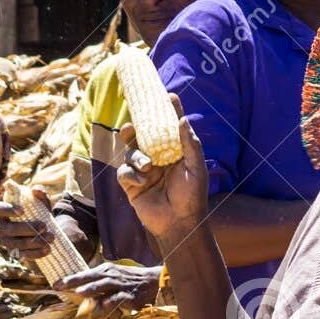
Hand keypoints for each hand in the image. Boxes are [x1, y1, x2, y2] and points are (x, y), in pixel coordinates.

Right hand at [0, 188, 67, 258]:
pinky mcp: (14, 253)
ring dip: (34, 242)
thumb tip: (36, 190)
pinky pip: (23, 255)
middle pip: (8, 230)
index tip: (22, 211)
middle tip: (44, 226)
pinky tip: (48, 249)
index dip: (8, 210)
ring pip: (16, 244)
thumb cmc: (38, 211)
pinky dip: (36, 253)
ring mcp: (6, 242)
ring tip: (51, 237)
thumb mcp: (41, 201)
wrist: (45, 229)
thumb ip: (40, 194)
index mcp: (3, 211)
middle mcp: (0, 227)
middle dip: (27, 229)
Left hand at [56, 262, 161, 305]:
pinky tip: (104, 305)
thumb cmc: (130, 280)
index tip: (55, 284)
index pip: (85, 273)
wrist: (153, 281)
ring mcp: (121, 285)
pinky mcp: (130, 295)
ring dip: (92, 288)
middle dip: (75, 282)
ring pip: (104, 285)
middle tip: (60, 286)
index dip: (70, 278)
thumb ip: (98, 283)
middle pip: (91, 277)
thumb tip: (79, 291)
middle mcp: (112, 275)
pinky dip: (112, 301)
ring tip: (79, 292)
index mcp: (106, 270)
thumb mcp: (113, 276)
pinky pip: (119, 298)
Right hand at [116, 98, 208, 242]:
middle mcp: (157, 158)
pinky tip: (143, 182)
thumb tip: (182, 119)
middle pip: (141, 135)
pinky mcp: (132, 184)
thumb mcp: (196, 168)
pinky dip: (132, 174)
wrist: (180, 223)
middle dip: (135, 128)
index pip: (168, 127)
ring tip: (148, 166)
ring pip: (130, 152)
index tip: (167, 95)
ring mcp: (143, 171)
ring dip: (137, 157)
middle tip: (132, 125)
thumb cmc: (193, 196)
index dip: (166, 111)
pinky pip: (123, 172)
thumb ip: (189, 144)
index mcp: (174, 151)